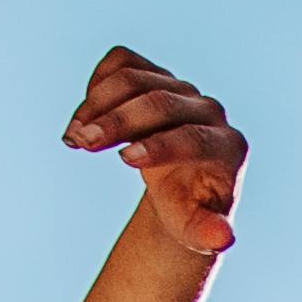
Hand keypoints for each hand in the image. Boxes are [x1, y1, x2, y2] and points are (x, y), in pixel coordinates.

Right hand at [64, 45, 244, 260]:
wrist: (180, 187)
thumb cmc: (188, 211)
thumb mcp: (195, 230)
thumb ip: (208, 233)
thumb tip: (221, 239)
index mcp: (228, 146)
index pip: (194, 137)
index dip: (159, 146)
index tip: (123, 160)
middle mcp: (209, 110)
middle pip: (161, 102)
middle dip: (118, 121)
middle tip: (82, 142)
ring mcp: (181, 88)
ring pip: (136, 77)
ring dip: (98, 104)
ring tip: (73, 137)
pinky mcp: (155, 74)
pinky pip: (123, 62)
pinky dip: (98, 83)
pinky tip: (84, 117)